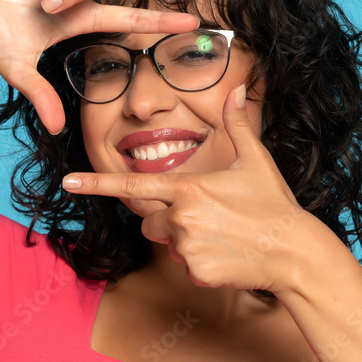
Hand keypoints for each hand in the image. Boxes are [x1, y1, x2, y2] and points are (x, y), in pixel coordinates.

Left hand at [60, 83, 325, 292]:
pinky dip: (201, 263)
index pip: (132, 187)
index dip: (96, 184)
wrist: (294, 252)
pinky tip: (227, 256)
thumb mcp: (255, 161)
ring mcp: (187, 247)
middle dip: (170, 220)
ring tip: (222, 236)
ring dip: (185, 242)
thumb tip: (235, 89)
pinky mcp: (196, 272)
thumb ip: (237, 125)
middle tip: (210, 218)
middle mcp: (181, 217)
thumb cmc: (274, 203)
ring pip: (167, 244)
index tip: (67, 182)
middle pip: (151, 221)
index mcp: (188, 187)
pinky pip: (185, 267)